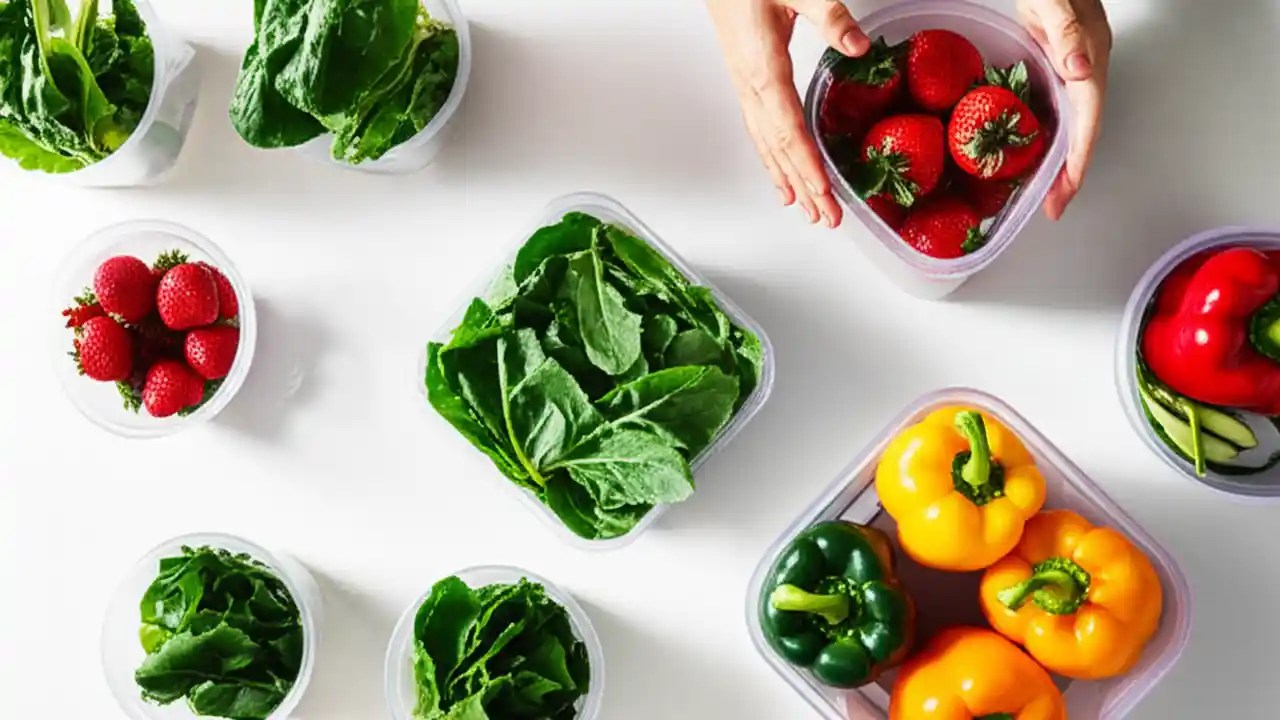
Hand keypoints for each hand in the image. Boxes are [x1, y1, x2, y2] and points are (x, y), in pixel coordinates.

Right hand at [707, 0, 870, 226]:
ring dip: (790, 182)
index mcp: (763, 69)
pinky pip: (761, 135)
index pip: (787, 127)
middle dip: (804, 187)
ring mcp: (747, 90)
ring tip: (810, 213)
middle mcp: (751, 88)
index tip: (822, 190)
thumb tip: (859, 46)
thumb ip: (829, 17)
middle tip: (828, 218)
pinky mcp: (748, 85)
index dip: (805, 162)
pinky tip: (782, 181)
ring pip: (768, 147)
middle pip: (779, 149)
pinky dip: (774, 163)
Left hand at [1017, 0, 1111, 219]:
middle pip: (1081, 129)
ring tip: (1041, 193)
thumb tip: (1078, 69)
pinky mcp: (1052, 62)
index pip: (1087, 120)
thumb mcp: (1055, 0)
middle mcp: (1083, 68)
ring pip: (1066, 121)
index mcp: (1088, 58)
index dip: (1077, 159)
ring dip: (1055, 157)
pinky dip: (1041, 132)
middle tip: (1052, 208)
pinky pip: (1050, 105)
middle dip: (1069, 172)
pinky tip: (1024, 150)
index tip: (1067, 191)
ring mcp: (1069, 66)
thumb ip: (1067, 30)